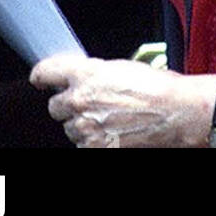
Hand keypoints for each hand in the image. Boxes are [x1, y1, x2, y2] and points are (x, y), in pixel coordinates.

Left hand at [29, 53, 215, 147]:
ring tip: (107, 118)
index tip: (40, 78)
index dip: (41, 75)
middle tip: (87, 102)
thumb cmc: (156, 86)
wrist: (176, 112)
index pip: (46, 72)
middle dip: (68, 105)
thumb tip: (80, 78)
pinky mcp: (96, 148)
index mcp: (87, 73)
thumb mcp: (120, 67)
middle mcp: (81, 100)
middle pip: (55, 106)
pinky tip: (111, 133)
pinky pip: (83, 146)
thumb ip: (93, 73)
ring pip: (69, 129)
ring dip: (82, 125)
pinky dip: (93, 142)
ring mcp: (87, 128)